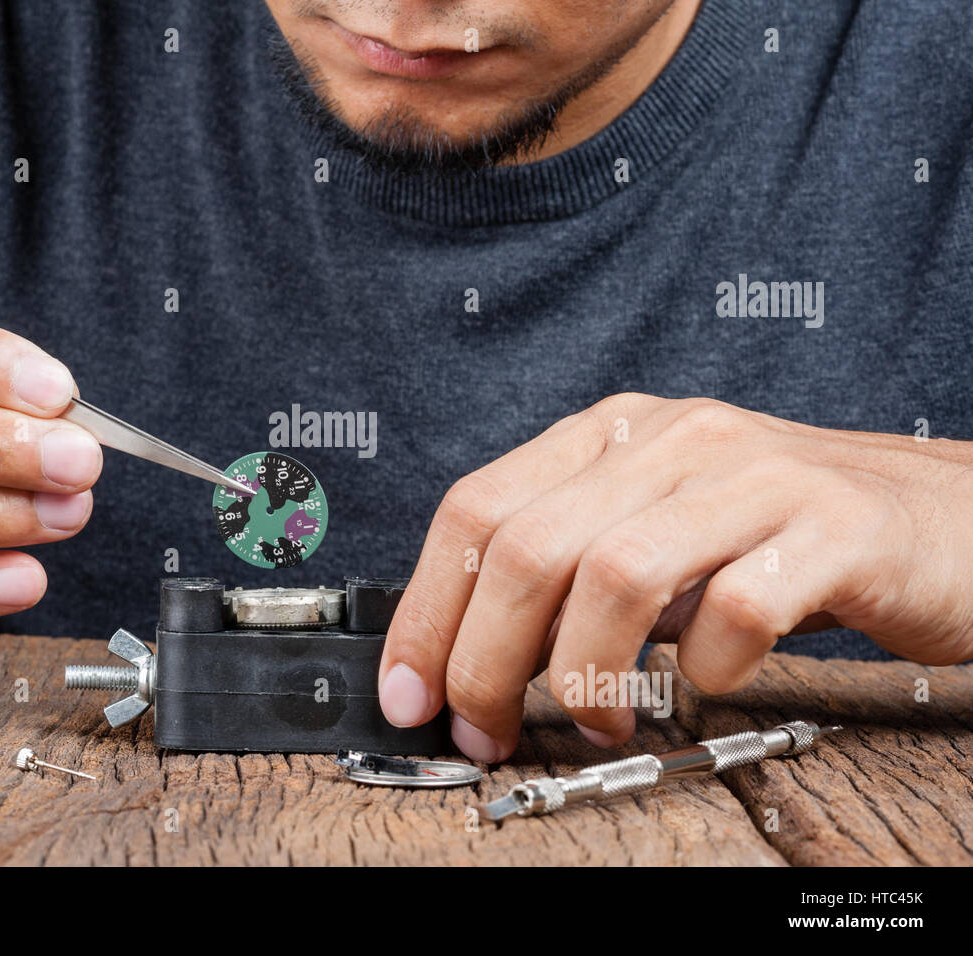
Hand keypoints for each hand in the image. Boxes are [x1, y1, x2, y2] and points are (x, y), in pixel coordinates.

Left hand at [379, 393, 972, 759]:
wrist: (938, 519)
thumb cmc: (778, 538)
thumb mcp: (654, 530)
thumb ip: (569, 570)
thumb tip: (469, 655)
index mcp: (612, 434)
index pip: (475, 508)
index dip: (426, 609)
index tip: (409, 692)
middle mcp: (673, 437)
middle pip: (529, 547)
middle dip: (484, 661)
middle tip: (487, 730)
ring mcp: (754, 475)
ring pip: (615, 573)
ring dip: (582, 676)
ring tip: (598, 724)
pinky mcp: (834, 526)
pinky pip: (735, 607)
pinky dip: (701, 670)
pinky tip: (705, 685)